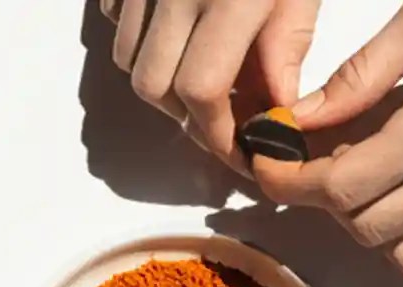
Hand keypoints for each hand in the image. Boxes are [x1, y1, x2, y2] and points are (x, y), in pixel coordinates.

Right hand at [103, 0, 321, 174]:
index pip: (202, 90)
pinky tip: (175, 34)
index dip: (218, 132)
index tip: (240, 150)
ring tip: (201, 73)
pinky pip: (114, 21)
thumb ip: (288, 41)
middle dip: (186, 114)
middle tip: (224, 118)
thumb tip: (273, 108)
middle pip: (154, 86)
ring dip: (162, 81)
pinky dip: (140, 39)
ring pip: (128, 60)